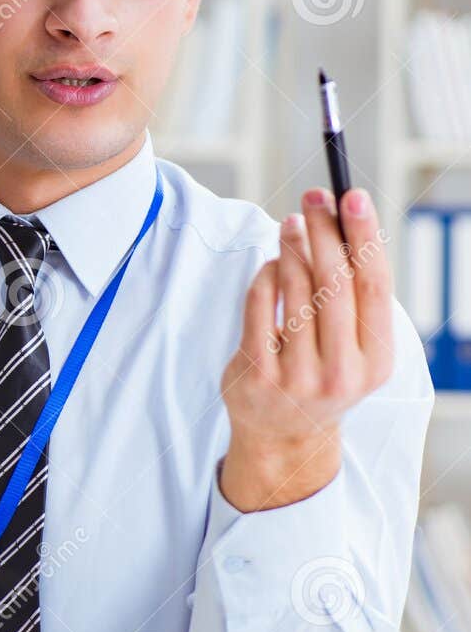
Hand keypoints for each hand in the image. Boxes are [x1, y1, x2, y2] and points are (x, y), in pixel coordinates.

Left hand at [219, 186, 394, 511]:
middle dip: (323, 230)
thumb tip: (343, 220)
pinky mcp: (257, 374)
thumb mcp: (353, 346)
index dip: (363, 235)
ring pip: (294, 289)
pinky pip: (259, 305)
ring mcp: (297, 377)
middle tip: (313, 196)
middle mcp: (340, 372)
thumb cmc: (323, 373)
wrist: (283, 436)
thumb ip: (354, 296)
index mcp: (376, 361)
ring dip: (292, 247)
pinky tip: (271, 263)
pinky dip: (265, 275)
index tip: (353, 196)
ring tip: (290, 224)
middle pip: (333, 281)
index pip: (373, 285)